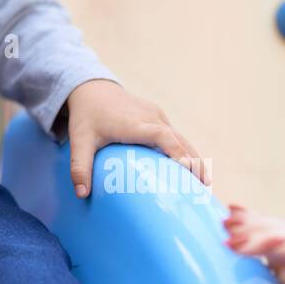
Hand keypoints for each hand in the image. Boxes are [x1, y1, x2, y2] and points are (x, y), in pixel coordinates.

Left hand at [62, 78, 209, 197]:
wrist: (92, 89)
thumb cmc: (87, 116)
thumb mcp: (79, 140)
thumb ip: (80, 166)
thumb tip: (81, 194)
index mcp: (134, 123)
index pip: (161, 136)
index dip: (176, 151)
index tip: (188, 168)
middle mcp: (150, 117)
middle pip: (179, 140)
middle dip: (194, 161)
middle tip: (205, 187)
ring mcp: (157, 116)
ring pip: (181, 138)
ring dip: (194, 158)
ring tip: (205, 183)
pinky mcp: (158, 117)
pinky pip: (176, 135)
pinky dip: (186, 151)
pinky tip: (191, 169)